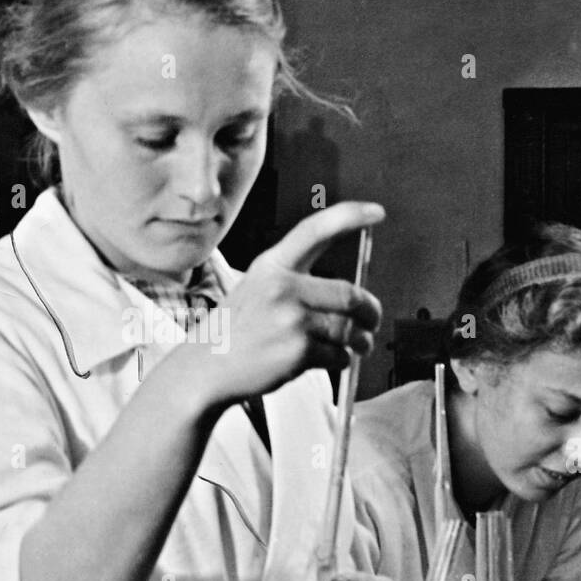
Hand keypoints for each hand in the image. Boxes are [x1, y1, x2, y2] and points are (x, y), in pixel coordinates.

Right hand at [175, 202, 385, 409]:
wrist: (204, 368)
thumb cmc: (236, 332)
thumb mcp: (256, 289)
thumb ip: (295, 283)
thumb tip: (350, 297)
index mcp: (271, 266)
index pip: (314, 231)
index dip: (349, 217)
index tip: (376, 212)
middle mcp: (282, 287)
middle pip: (350, 294)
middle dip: (371, 312)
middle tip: (372, 322)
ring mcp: (290, 319)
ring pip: (349, 329)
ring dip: (361, 341)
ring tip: (358, 345)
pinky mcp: (298, 350)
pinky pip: (339, 355)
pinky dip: (341, 361)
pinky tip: (326, 360)